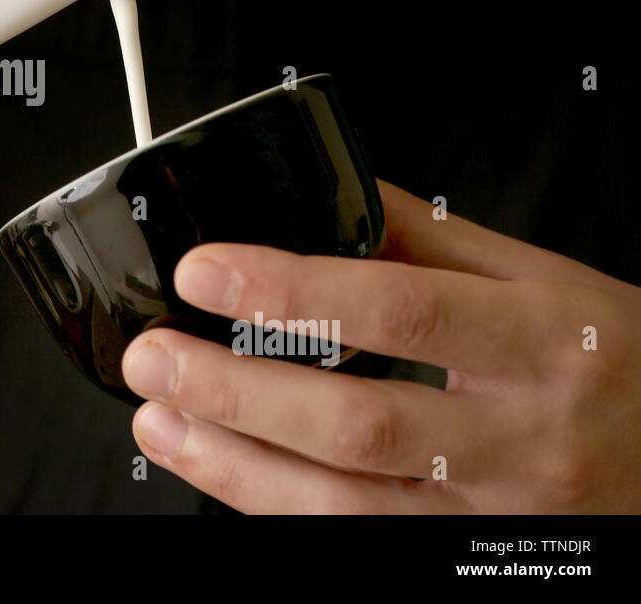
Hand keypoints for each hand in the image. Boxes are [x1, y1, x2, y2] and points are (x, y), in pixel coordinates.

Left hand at [121, 180, 640, 511]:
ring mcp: (495, 517)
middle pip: (358, 425)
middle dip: (236, 391)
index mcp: (544, 344)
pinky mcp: (467, 561)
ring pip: (345, 510)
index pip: (402, 313)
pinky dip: (278, 510)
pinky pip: (357, 546)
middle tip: (155, 357)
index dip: (293, 291)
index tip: (207, 271)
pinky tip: (224, 470)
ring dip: (235, 466)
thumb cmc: (620, 368)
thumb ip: (434, 239)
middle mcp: (523, 442)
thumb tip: (335, 188)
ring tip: (161, 419)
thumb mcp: (550, 283)